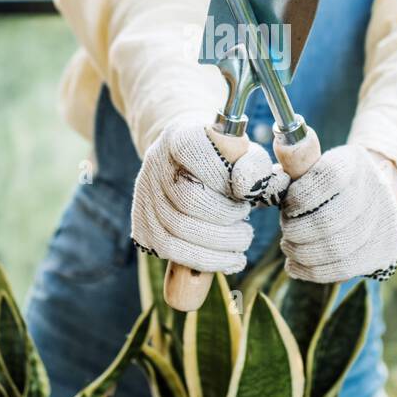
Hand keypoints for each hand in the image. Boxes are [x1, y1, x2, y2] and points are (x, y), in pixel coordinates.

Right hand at [130, 114, 285, 274]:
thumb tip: (248, 188)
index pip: (198, 156)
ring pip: (175, 232)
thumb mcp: (245, 151)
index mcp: (180, 136)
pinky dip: (201, 259)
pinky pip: (168, 250)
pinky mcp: (142, 222)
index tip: (246, 196)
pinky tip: (227, 259)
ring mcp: (145, 195)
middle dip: (225, 220)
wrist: (188, 159)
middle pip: (188, 200)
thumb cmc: (225, 157)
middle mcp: (156, 163)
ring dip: (217, 246)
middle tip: (246, 228)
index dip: (226, 182)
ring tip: (240, 242)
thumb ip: (254, 164)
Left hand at [278, 143, 396, 283]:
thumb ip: (296, 161)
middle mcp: (376, 191)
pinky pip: (343, 268)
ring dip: (301, 252)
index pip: (327, 179)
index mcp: (355, 163)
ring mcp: (383, 223)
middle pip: (329, 220)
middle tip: (286, 228)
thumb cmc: (331, 183)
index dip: (299, 198)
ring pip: (336, 248)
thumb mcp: (316, 164)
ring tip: (289, 245)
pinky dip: (312, 270)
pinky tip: (295, 264)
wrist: (373, 197)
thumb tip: (278, 151)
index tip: (287, 204)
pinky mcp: (383, 251)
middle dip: (297, 229)